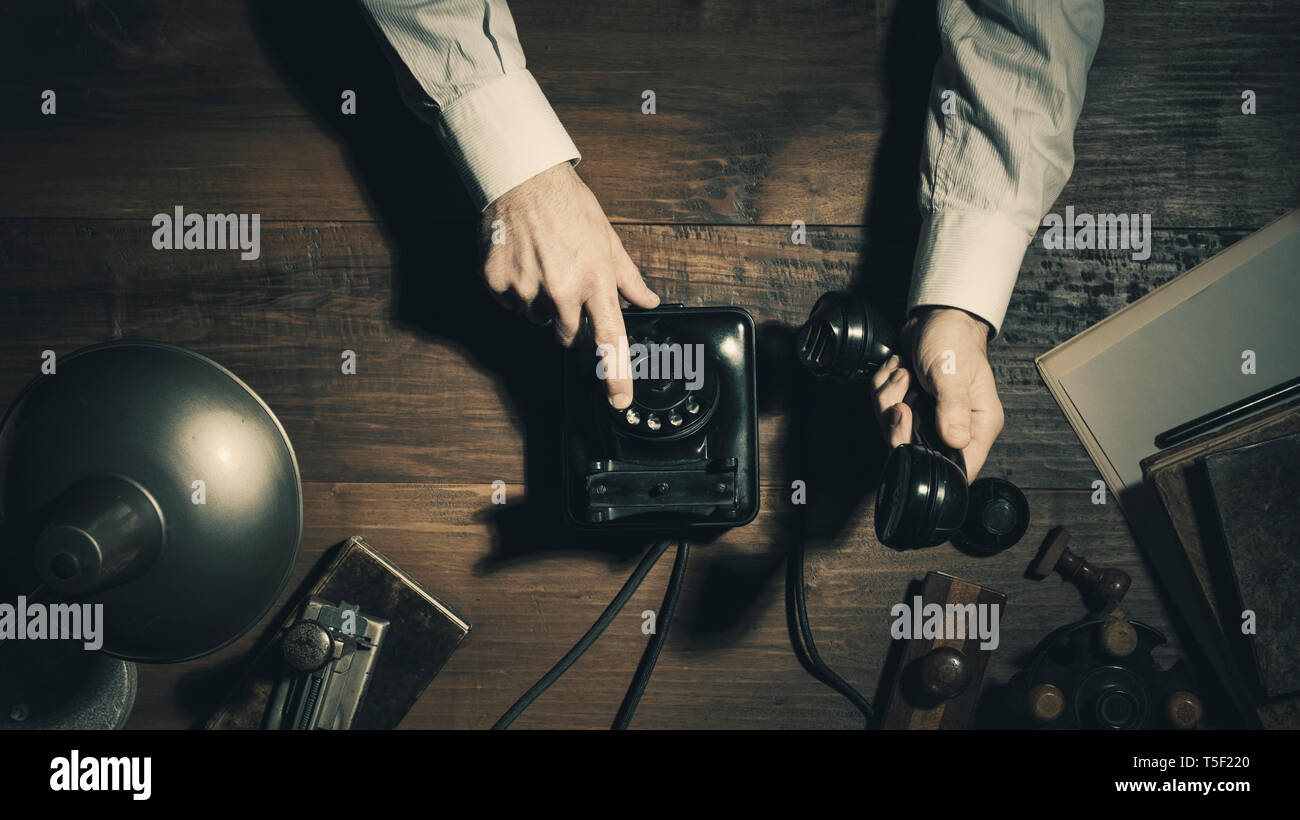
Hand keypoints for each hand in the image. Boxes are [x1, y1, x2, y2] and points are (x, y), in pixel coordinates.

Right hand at [481, 162, 659, 407]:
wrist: (523, 179)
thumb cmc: (569, 206)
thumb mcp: (608, 240)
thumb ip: (629, 278)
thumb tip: (648, 301)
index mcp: (594, 281)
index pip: (610, 338)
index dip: (616, 374)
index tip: (618, 401)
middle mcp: (561, 290)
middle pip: (567, 335)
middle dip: (569, 318)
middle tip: (565, 283)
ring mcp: (526, 289)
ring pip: (537, 319)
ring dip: (540, 302)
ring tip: (542, 264)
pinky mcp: (497, 283)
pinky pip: (510, 303)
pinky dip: (514, 289)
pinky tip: (521, 262)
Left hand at [869, 307, 1003, 479]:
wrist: (937, 317)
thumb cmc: (953, 340)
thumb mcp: (952, 372)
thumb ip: (953, 408)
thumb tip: (955, 441)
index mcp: (977, 424)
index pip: (960, 466)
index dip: (933, 463)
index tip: (913, 437)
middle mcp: (955, 426)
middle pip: (918, 451)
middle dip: (899, 426)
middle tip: (900, 404)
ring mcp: (930, 417)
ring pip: (895, 430)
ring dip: (889, 400)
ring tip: (902, 375)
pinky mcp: (911, 406)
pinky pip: (884, 410)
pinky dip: (883, 389)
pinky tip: (896, 371)